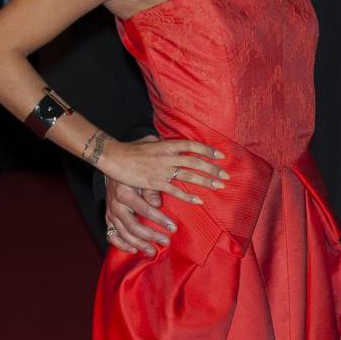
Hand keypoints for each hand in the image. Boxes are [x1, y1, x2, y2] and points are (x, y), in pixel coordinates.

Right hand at [99, 135, 229, 206]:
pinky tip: (199, 200)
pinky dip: (188, 196)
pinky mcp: (154, 182)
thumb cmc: (129, 150)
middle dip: (213, 168)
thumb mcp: (145, 142)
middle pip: (195, 161)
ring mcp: (162, 169)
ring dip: (206, 181)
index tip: (220, 156)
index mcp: (165, 145)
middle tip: (226, 175)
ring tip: (219, 185)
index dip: (207, 150)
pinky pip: (175, 190)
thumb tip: (159, 139)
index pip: (191, 146)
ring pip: (189, 175)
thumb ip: (155, 142)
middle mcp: (167, 156)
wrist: (114, 157)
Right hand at [104, 139, 177, 255]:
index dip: (160, 220)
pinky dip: (121, 244)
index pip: (144, 210)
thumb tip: (157, 204)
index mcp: (124, 194)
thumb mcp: (143, 176)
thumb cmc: (133, 173)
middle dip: (150, 236)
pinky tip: (133, 250)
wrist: (114, 168)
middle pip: (132, 226)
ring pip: (123, 233)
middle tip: (166, 242)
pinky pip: (111, 235)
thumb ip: (150, 189)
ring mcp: (110, 214)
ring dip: (138, 244)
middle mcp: (115, 206)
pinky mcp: (108, 219)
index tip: (173, 227)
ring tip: (152, 252)